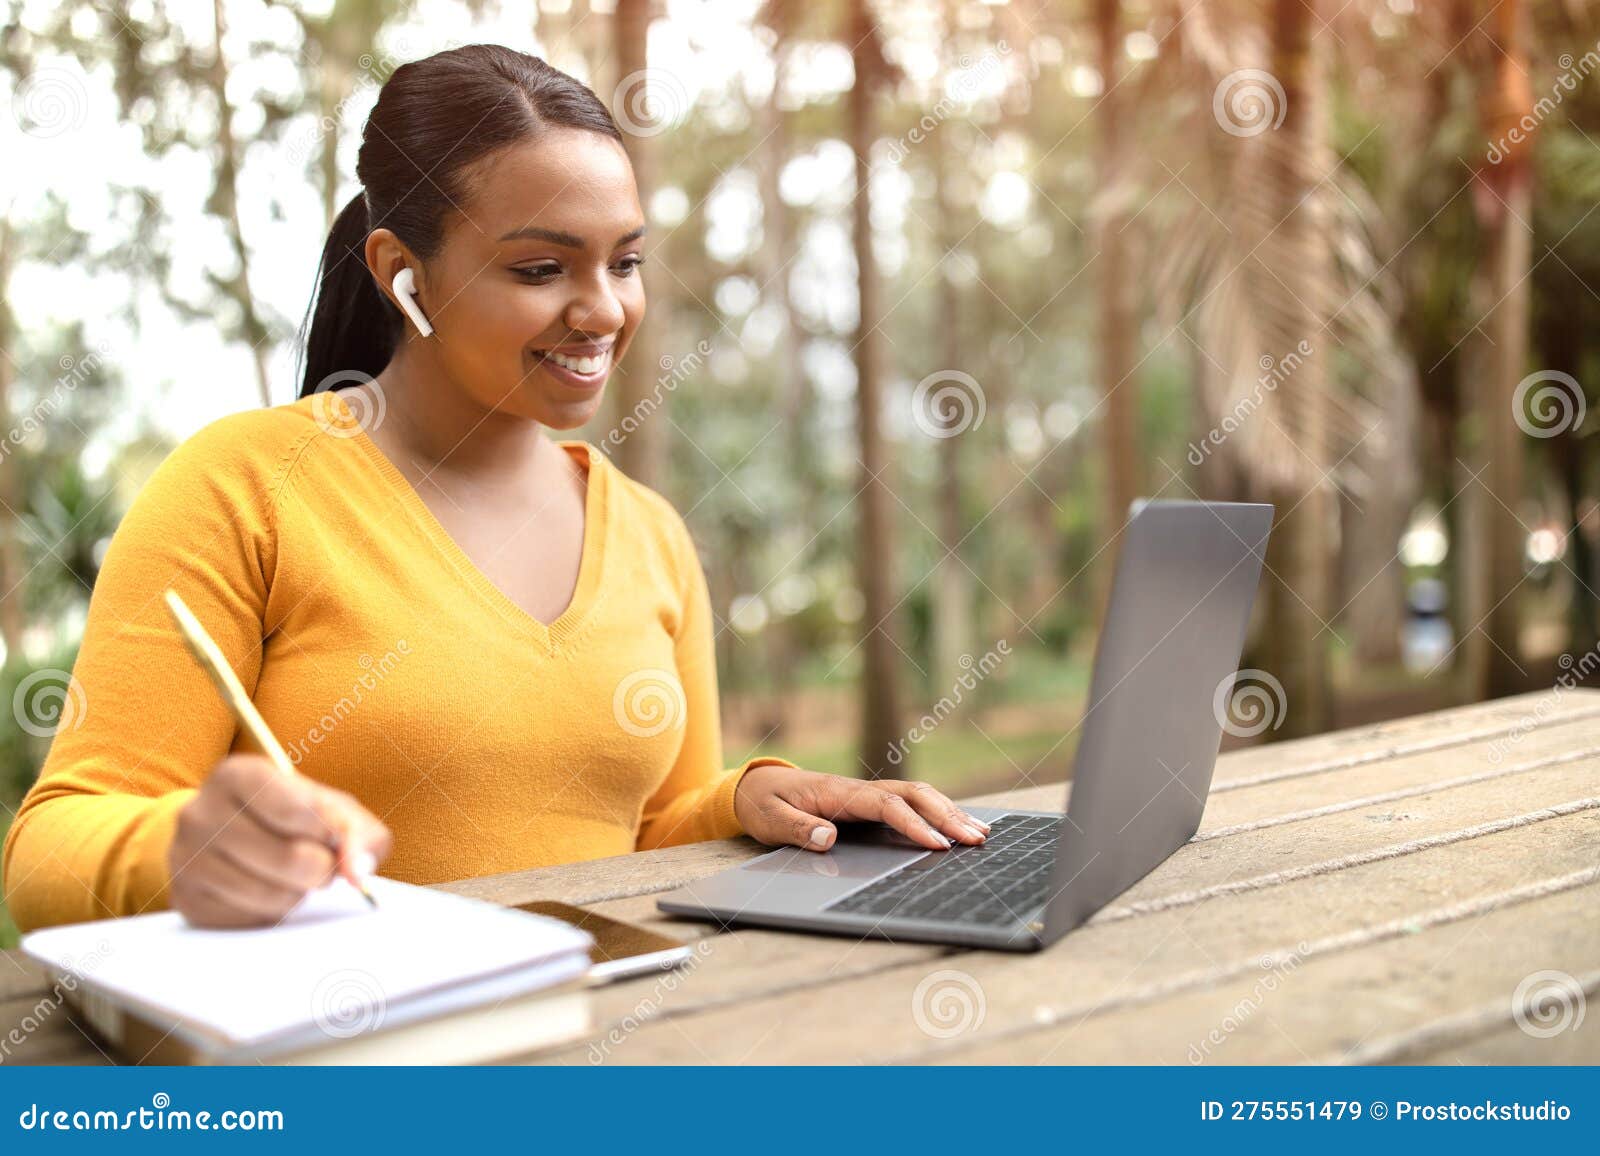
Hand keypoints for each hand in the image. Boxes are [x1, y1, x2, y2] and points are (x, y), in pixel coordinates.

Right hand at [168, 754, 391, 926]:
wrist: (227, 833)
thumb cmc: (289, 815)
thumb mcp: (327, 807)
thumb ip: (357, 832)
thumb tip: (359, 873)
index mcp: (237, 775)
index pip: (295, 809)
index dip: (328, 832)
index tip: (335, 838)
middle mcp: (200, 812)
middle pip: (289, 858)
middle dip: (322, 868)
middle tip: (322, 863)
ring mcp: (185, 857)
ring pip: (272, 895)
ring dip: (298, 893)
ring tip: (293, 875)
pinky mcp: (186, 899)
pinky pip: (250, 919)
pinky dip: (272, 911)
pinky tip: (265, 889)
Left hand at [733, 764, 989, 852]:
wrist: (756, 784)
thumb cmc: (764, 802)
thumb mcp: (770, 819)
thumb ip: (797, 828)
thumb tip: (828, 836)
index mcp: (839, 792)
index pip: (886, 804)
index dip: (913, 824)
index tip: (937, 844)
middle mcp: (860, 788)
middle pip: (913, 795)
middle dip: (947, 816)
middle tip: (976, 840)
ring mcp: (868, 793)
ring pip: (918, 796)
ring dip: (950, 812)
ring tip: (981, 833)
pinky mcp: (870, 802)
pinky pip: (911, 803)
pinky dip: (938, 811)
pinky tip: (959, 825)